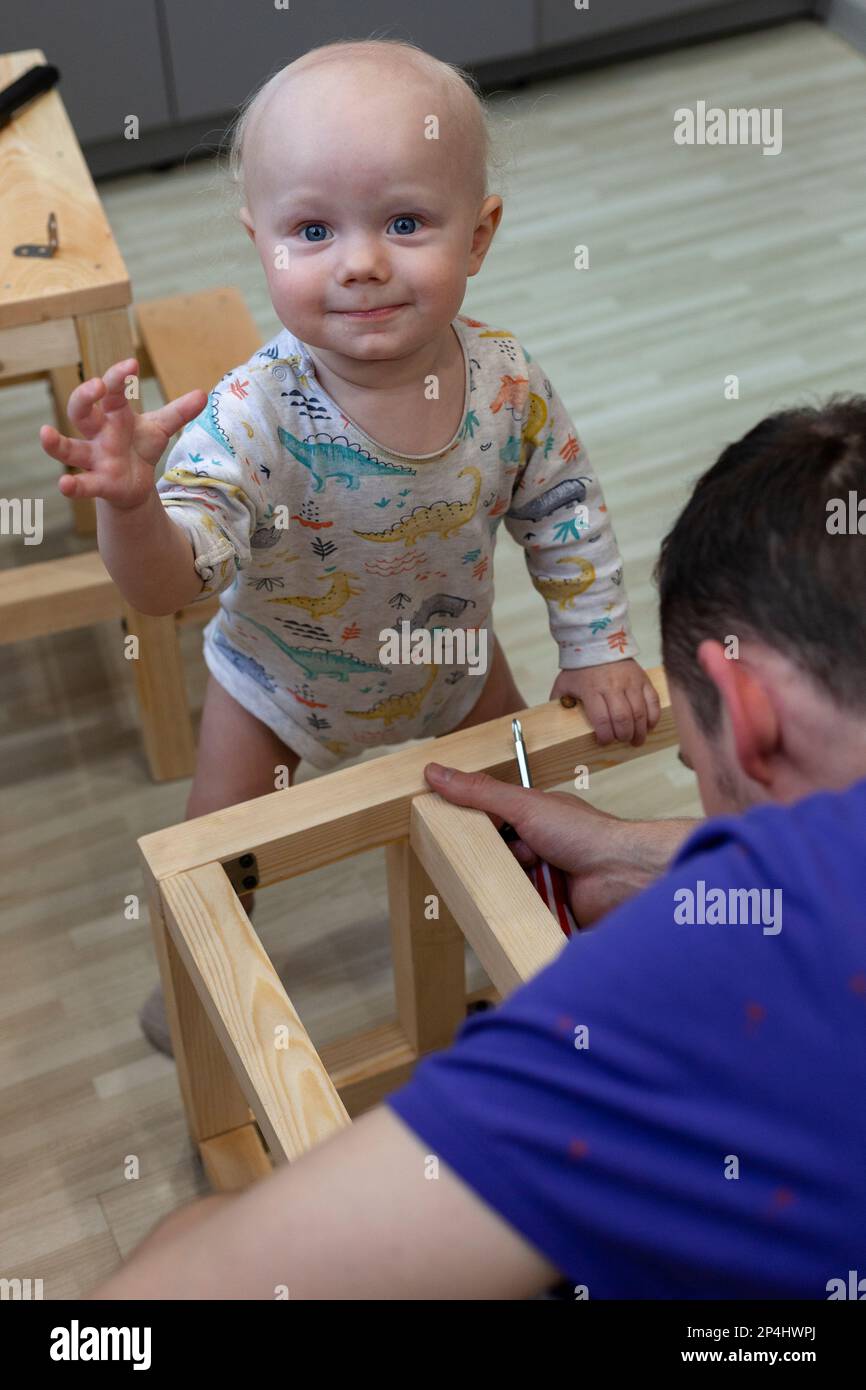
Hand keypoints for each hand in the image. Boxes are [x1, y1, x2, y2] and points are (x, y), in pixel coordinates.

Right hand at [39, 358, 206, 511]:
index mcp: (113, 414)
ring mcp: (95, 458)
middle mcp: (98, 433)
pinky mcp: (98, 483)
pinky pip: (83, 484)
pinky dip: (73, 486)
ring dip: (55, 443)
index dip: (119, 377)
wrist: (136, 484)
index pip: (113, 391)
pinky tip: (64, 485)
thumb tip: (204, 395)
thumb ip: (180, 412)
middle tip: (97, 387)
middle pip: (81, 411)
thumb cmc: (140, 447)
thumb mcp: (161, 429)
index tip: (132, 364)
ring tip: (44, 433)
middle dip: (85, 396)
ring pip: (69, 449)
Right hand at [424, 762, 685, 924]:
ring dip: (503, 889)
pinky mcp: (549, 911)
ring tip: (498, 888)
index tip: (443, 830)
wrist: (623, 876)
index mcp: (535, 820)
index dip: (471, 827)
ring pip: (505, 887)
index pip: (491, 822)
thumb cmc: (584, 834)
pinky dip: (515, 912)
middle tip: (476, 864)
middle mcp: (540, 849)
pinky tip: (508, 911)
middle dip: (487, 863)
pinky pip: (521, 913)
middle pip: (495, 858)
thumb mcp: (525, 806)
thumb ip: (480, 793)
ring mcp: (546, 881)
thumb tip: (436, 772)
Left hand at [551, 658, 660, 745]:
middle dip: (623, 735)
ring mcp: (630, 682)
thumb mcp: (564, 683)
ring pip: (639, 712)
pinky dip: (653, 717)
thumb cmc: (580, 668)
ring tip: (636, 740)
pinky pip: (652, 701)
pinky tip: (648, 726)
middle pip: (622, 718)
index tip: (604, 742)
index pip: (600, 719)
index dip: (604, 736)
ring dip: (639, 731)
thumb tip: (555, 721)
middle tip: (622, 741)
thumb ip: (560, 702)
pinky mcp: (643, 679)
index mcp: (591, 690)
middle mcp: (612, 686)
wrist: (598, 642)